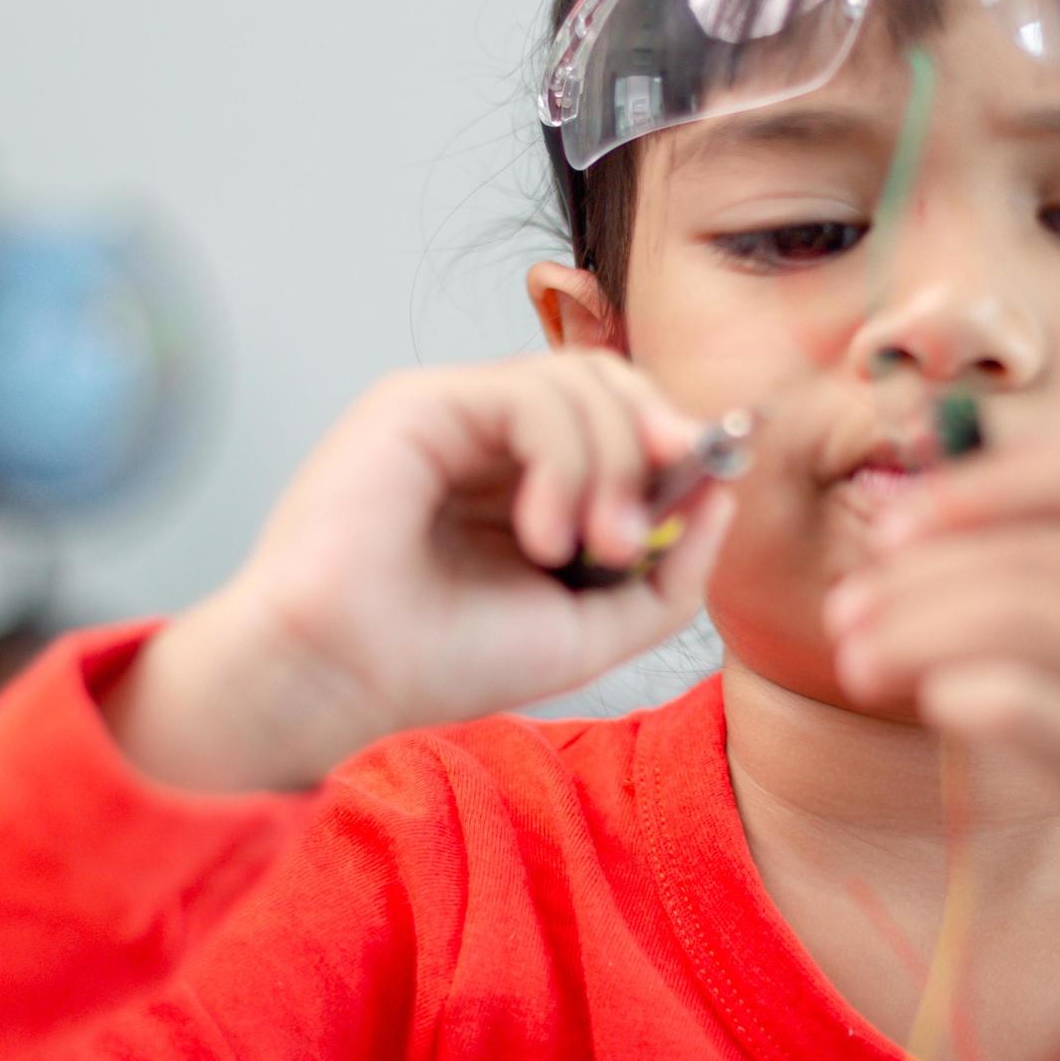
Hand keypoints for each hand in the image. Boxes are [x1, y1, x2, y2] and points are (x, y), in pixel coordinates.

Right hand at [111, 355, 733, 790]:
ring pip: (577, 383)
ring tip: (587, 551)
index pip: (617, 418)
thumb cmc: (438, 663)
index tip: (709, 485)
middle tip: (641, 523)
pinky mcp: (419, 403)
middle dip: (653, 439)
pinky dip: (564, 461)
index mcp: (519, 481)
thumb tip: (719, 497)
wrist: (339, 679)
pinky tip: (544, 535)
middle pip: (605, 381)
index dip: (672, 440)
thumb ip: (665, 573)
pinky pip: (530, 395)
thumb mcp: (588, 630)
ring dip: (609, 467)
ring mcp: (450, 413)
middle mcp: (486, 438)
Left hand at [821, 440, 1059, 967]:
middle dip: (912, 578)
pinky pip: (1033, 710)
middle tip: (847, 612)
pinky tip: (933, 701)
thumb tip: (942, 509)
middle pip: (1028, 554)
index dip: (965, 491)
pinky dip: (962, 693)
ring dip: (914, 633)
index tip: (892, 528)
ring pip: (1018, 621)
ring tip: (860, 660)